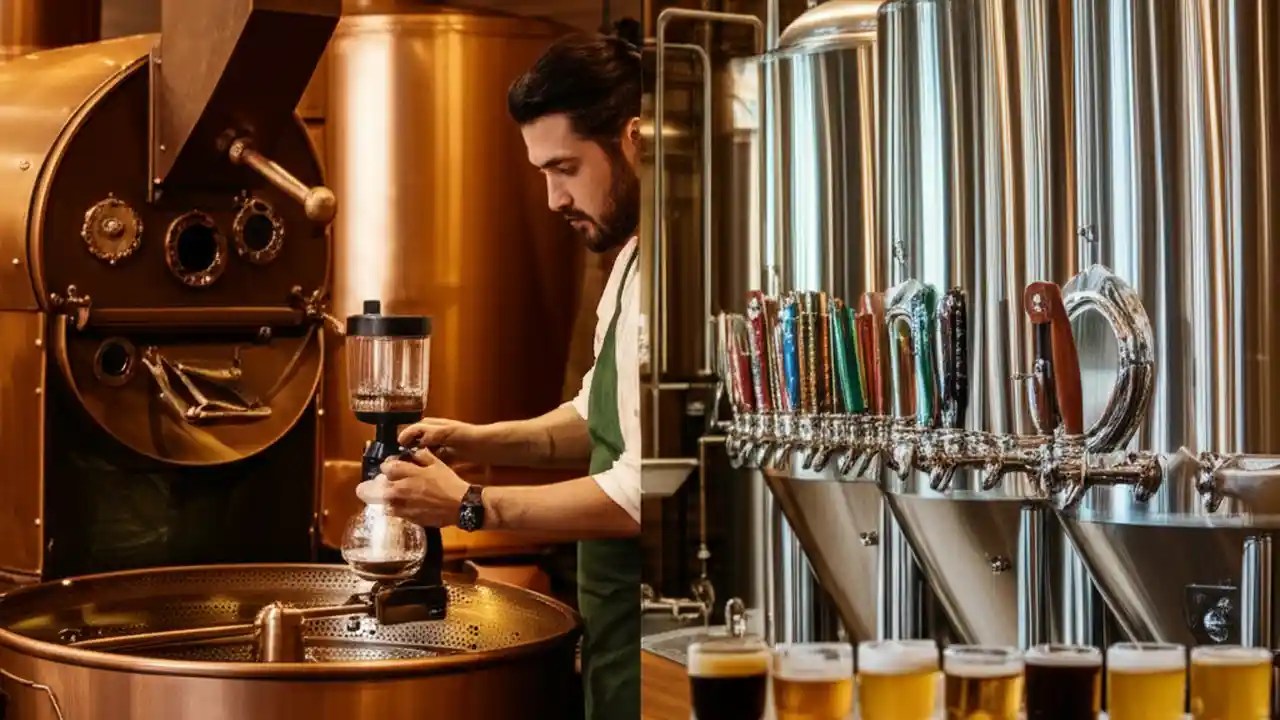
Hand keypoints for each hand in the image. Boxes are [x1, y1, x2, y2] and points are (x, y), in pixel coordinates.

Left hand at [356, 447, 470, 527]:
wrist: (460, 505)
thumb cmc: (450, 483)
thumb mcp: (438, 464)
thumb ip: (422, 456)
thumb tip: (412, 451)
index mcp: (409, 473)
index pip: (387, 468)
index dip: (386, 467)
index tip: (389, 468)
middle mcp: (402, 489)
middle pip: (380, 486)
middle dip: (379, 484)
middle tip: (382, 483)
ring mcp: (404, 504)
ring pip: (385, 501)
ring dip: (385, 497)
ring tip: (389, 495)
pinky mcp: (408, 517)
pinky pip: (393, 512)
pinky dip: (392, 508)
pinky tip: (398, 506)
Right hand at [398, 418, 485, 464]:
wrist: (487, 445)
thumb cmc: (467, 436)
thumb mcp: (446, 432)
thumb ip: (430, 434)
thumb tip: (414, 439)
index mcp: (434, 425)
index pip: (415, 428)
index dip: (406, 436)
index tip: (398, 446)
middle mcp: (437, 433)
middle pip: (419, 439)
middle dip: (410, 447)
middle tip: (400, 459)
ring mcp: (444, 444)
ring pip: (426, 450)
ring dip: (418, 456)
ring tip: (409, 467)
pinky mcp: (450, 455)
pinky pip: (435, 458)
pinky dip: (429, 463)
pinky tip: (425, 471)